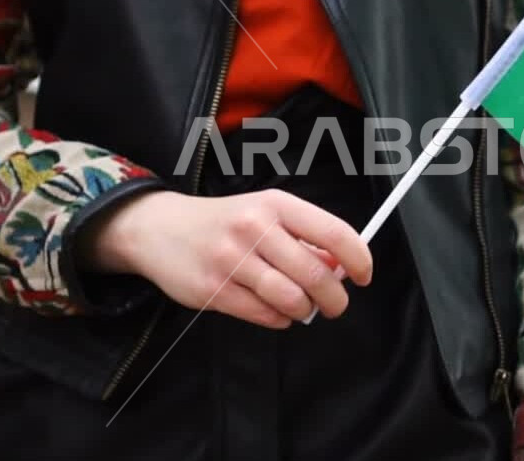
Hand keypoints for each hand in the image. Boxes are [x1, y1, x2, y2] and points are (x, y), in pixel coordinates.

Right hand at [86, 189, 371, 327]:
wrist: (159, 228)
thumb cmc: (224, 222)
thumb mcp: (264, 212)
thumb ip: (303, 236)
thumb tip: (342, 265)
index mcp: (275, 205)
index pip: (333, 232)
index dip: (358, 258)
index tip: (363, 275)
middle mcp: (254, 228)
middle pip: (315, 273)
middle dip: (335, 298)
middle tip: (335, 304)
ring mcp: (232, 260)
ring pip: (291, 299)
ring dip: (305, 310)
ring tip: (301, 306)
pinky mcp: (214, 290)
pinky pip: (264, 315)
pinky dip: (279, 319)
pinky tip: (275, 310)